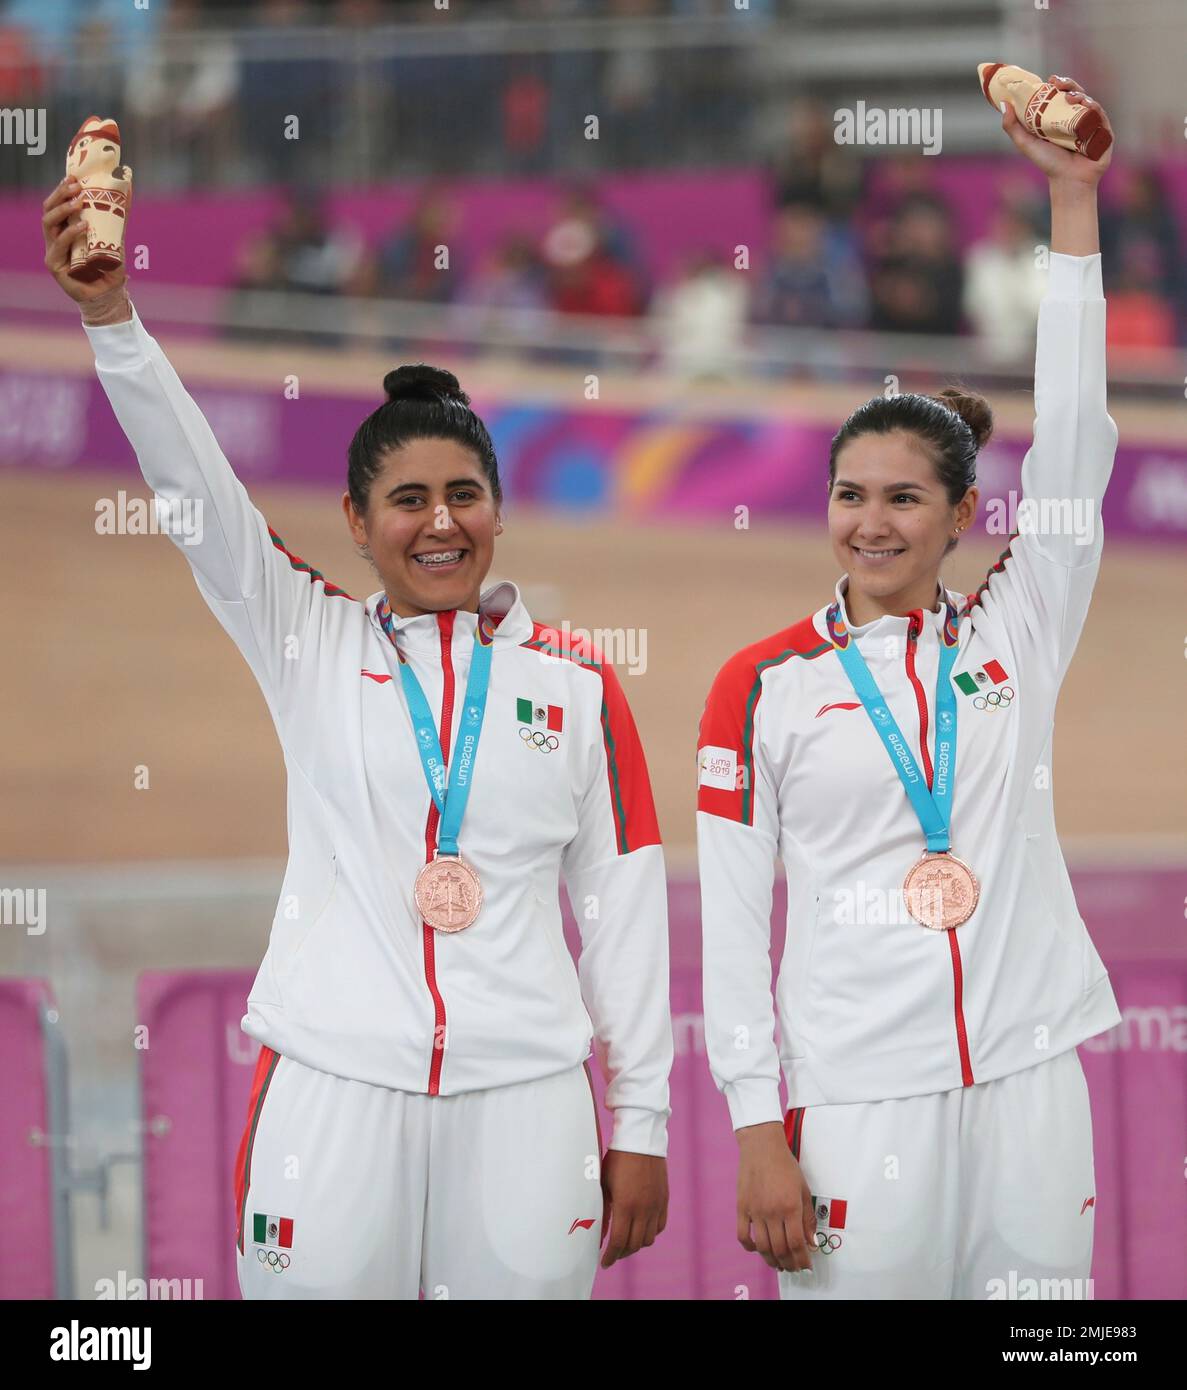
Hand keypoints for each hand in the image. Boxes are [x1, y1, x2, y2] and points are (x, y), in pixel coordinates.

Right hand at [42, 175, 132, 322]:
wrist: (109, 296)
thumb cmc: (110, 268)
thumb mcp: (116, 238)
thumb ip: (119, 217)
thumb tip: (128, 189)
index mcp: (65, 229)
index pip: (57, 205)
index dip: (62, 190)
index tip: (74, 177)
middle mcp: (56, 238)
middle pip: (49, 210)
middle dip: (60, 195)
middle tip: (75, 185)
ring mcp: (53, 251)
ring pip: (49, 223)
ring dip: (63, 210)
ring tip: (78, 201)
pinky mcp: (55, 264)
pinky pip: (60, 244)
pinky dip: (71, 233)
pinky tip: (83, 226)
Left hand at [598, 1150, 667, 1268]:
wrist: (641, 1140)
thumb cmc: (617, 1159)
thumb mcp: (604, 1183)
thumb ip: (603, 1210)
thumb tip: (599, 1232)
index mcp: (625, 1206)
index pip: (619, 1242)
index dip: (611, 1256)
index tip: (604, 1262)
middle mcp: (643, 1209)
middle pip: (634, 1244)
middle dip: (622, 1253)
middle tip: (613, 1254)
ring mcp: (656, 1205)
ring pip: (648, 1238)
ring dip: (636, 1245)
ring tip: (626, 1243)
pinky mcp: (664, 1199)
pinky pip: (660, 1226)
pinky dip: (650, 1233)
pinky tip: (642, 1230)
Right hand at [736, 1122, 815, 1272]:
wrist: (762, 1147)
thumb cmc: (786, 1166)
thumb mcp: (803, 1190)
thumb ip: (808, 1218)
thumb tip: (811, 1243)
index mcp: (790, 1207)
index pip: (796, 1243)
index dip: (802, 1259)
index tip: (806, 1266)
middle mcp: (772, 1212)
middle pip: (780, 1249)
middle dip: (789, 1264)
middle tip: (793, 1268)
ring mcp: (755, 1211)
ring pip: (762, 1247)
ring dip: (772, 1260)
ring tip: (779, 1263)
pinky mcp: (742, 1207)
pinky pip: (743, 1235)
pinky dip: (749, 1247)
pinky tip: (757, 1248)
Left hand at [999, 74, 1112, 186]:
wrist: (1067, 181)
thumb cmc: (1048, 163)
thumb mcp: (1026, 143)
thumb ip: (1012, 126)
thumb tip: (1004, 103)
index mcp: (1061, 117)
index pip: (1060, 95)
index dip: (1057, 84)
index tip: (1049, 79)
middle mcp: (1077, 117)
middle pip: (1076, 93)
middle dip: (1069, 84)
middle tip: (1059, 83)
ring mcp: (1092, 123)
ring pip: (1088, 101)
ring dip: (1080, 95)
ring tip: (1070, 97)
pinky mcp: (1104, 131)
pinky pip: (1100, 115)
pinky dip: (1094, 108)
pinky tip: (1086, 105)